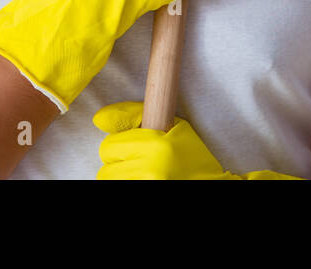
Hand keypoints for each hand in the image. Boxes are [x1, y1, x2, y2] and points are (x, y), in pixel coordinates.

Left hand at [93, 101, 302, 179]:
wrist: (211, 186)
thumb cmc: (193, 158)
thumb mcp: (172, 128)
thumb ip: (134, 116)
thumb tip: (98, 118)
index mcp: (157, 147)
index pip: (110, 146)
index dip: (120, 145)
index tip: (133, 147)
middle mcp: (149, 172)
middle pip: (106, 168)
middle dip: (119, 163)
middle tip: (138, 162)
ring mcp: (146, 186)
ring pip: (109, 181)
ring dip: (121, 177)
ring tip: (140, 174)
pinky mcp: (145, 195)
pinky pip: (118, 189)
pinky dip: (126, 183)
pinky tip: (141, 180)